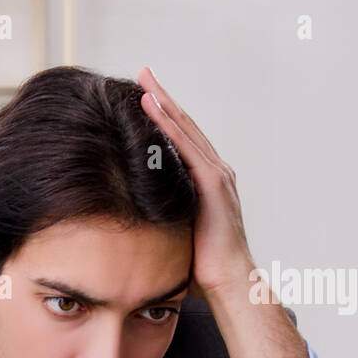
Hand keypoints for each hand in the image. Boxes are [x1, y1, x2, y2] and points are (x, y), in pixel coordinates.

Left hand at [137, 66, 255, 304]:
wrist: (228, 283)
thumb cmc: (201, 267)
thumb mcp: (174, 233)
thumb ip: (160, 218)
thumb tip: (129, 222)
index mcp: (207, 181)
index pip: (182, 140)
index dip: (164, 115)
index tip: (144, 95)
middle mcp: (216, 172)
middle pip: (185, 125)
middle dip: (163, 98)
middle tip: (142, 74)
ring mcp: (217, 177)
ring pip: (186, 130)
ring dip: (164, 104)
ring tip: (144, 82)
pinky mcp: (214, 187)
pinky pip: (188, 149)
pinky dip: (170, 127)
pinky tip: (153, 109)